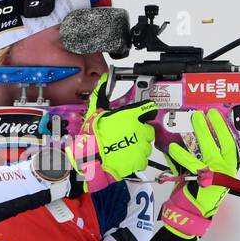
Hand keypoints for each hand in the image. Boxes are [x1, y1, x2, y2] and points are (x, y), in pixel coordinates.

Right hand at [73, 76, 157, 190]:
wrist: (91, 158)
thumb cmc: (93, 135)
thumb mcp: (95, 110)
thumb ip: (102, 94)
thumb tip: (104, 80)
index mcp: (130, 117)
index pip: (147, 109)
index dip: (147, 110)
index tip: (148, 110)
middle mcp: (139, 131)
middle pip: (148, 130)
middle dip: (141, 132)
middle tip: (127, 134)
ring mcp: (141, 147)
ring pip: (147, 145)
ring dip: (139, 146)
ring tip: (125, 146)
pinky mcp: (140, 161)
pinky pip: (143, 159)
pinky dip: (137, 159)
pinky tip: (125, 155)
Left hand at [159, 109, 239, 238]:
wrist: (193, 212)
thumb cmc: (200, 192)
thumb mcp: (206, 173)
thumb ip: (201, 158)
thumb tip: (190, 138)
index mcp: (228, 167)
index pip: (230, 144)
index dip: (223, 129)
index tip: (216, 116)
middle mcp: (225, 170)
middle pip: (221, 144)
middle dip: (212, 126)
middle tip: (201, 114)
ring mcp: (215, 175)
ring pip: (208, 149)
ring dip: (200, 132)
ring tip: (193, 121)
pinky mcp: (202, 180)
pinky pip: (190, 163)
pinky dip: (180, 154)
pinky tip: (172, 147)